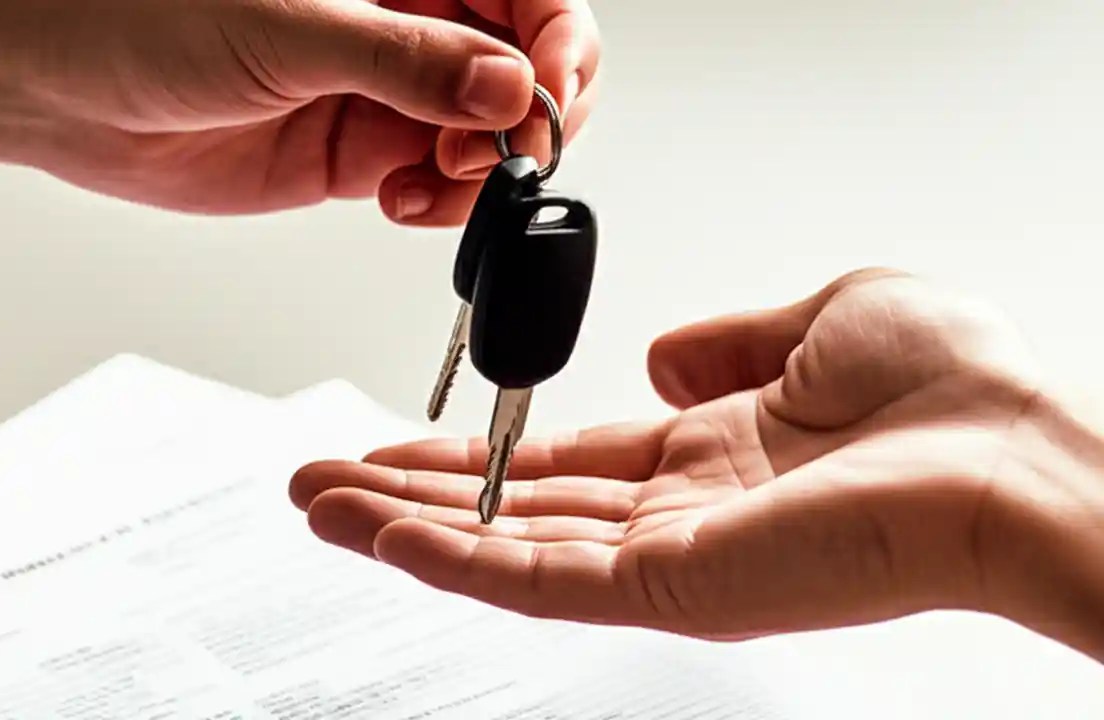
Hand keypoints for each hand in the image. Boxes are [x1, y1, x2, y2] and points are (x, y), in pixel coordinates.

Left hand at [0, 0, 598, 220]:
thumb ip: (404, 62)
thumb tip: (507, 86)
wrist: (59, 86)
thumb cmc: (140, 16)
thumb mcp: (286, 27)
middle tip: (501, 151)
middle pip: (520, 70)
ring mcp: (381, 94)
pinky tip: (406, 202)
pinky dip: (440, 204)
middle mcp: (401, 26)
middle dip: (527, 116)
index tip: (548, 94)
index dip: (557, 45)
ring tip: (439, 180)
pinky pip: (432, 183)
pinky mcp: (354, 155)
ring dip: (484, 170)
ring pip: (482, 136)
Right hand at [291, 268, 1103, 660]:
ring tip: (320, 507)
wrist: (1011, 455)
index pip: (566, 459)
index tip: (407, 443)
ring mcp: (668, 559)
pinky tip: (385, 538)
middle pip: (514, 507)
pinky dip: (456, 559)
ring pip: (507, 548)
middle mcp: (679, 513)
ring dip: (405, 528)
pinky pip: (539, 580)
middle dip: (410, 494)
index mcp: (713, 453)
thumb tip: (663, 356)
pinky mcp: (670, 589)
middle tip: (323, 482)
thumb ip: (728, 340)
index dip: (481, 451)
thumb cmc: (951, 391)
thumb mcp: (824, 316)